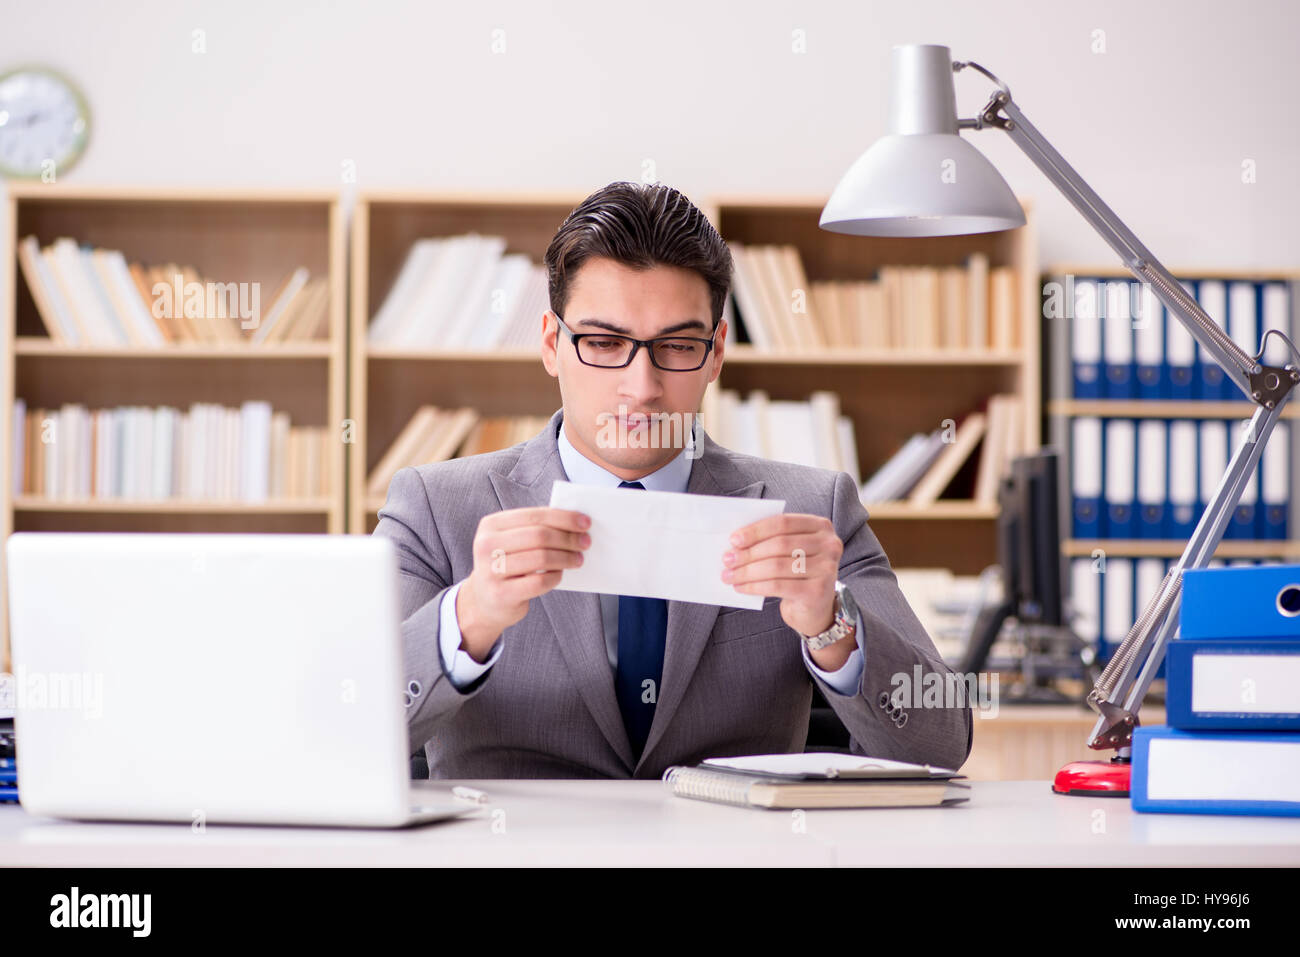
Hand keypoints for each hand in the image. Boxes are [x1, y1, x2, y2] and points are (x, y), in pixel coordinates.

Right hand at [456, 506, 590, 661]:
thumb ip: (535, 529)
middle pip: (539, 536)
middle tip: (585, 542)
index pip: (534, 515)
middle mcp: (487, 545)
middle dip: (568, 538)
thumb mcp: (511, 542)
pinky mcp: (501, 593)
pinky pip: (539, 581)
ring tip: (578, 559)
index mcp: (491, 525)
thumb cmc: (507, 565)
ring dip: (566, 558)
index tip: (585, 523)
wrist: (485, 601)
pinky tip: (559, 575)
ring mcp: (491, 570)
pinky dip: (555, 577)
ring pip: (541, 558)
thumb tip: (574, 524)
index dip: (563, 518)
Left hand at [720, 513, 842, 637]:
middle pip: (780, 544)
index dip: (756, 530)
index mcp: (821, 526)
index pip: (784, 522)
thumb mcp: (790, 552)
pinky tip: (741, 587)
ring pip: (776, 566)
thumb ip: (772, 541)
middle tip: (727, 559)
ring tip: (729, 575)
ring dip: (747, 571)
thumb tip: (737, 543)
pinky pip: (777, 585)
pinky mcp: (818, 591)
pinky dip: (754, 586)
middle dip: (749, 553)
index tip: (734, 539)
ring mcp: (827, 568)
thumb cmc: (797, 574)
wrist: (815, 607)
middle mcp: (829, 544)